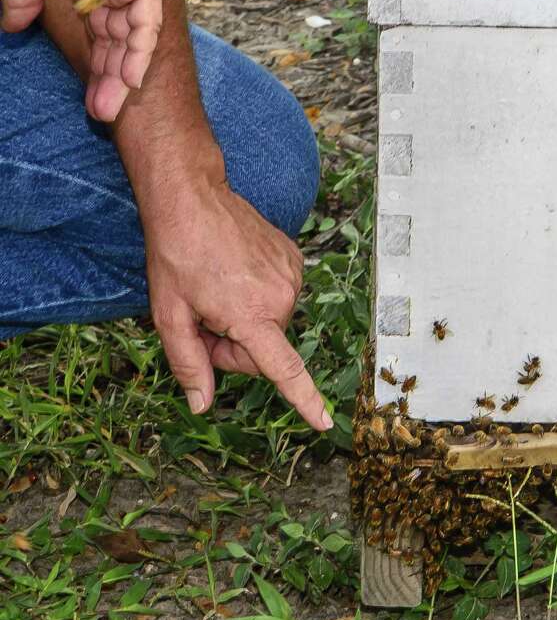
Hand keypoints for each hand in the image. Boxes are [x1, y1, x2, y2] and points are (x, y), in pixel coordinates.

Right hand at [0, 0, 161, 120]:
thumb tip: (11, 26)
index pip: (102, 35)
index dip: (98, 68)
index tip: (90, 100)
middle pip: (120, 44)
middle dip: (110, 80)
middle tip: (99, 113)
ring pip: (136, 39)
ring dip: (123, 76)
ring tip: (105, 110)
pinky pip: (147, 21)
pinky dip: (140, 50)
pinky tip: (128, 81)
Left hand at [145, 180, 331, 431]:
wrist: (193, 196)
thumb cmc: (175, 254)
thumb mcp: (169, 314)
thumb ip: (188, 364)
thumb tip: (201, 405)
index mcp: (251, 315)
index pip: (283, 369)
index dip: (304, 400)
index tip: (324, 423)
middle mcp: (282, 298)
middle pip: (263, 349)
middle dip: (234, 345)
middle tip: (204, 317)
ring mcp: (292, 276)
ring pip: (270, 323)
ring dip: (245, 318)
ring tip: (217, 288)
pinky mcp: (295, 259)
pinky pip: (277, 296)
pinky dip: (255, 294)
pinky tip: (235, 272)